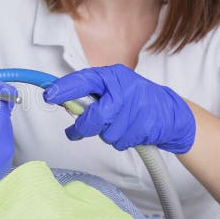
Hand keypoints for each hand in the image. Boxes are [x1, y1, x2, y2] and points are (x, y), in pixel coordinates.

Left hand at [42, 64, 194, 153]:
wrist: (170, 112)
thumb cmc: (135, 99)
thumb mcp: (113, 88)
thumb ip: (90, 95)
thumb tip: (65, 105)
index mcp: (112, 76)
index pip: (84, 80)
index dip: (65, 89)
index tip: (49, 95)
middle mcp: (124, 90)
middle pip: (94, 116)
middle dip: (84, 127)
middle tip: (75, 131)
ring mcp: (136, 109)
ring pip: (106, 133)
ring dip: (107, 134)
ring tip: (117, 124)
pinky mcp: (145, 127)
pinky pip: (120, 142)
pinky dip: (121, 140)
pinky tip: (129, 130)